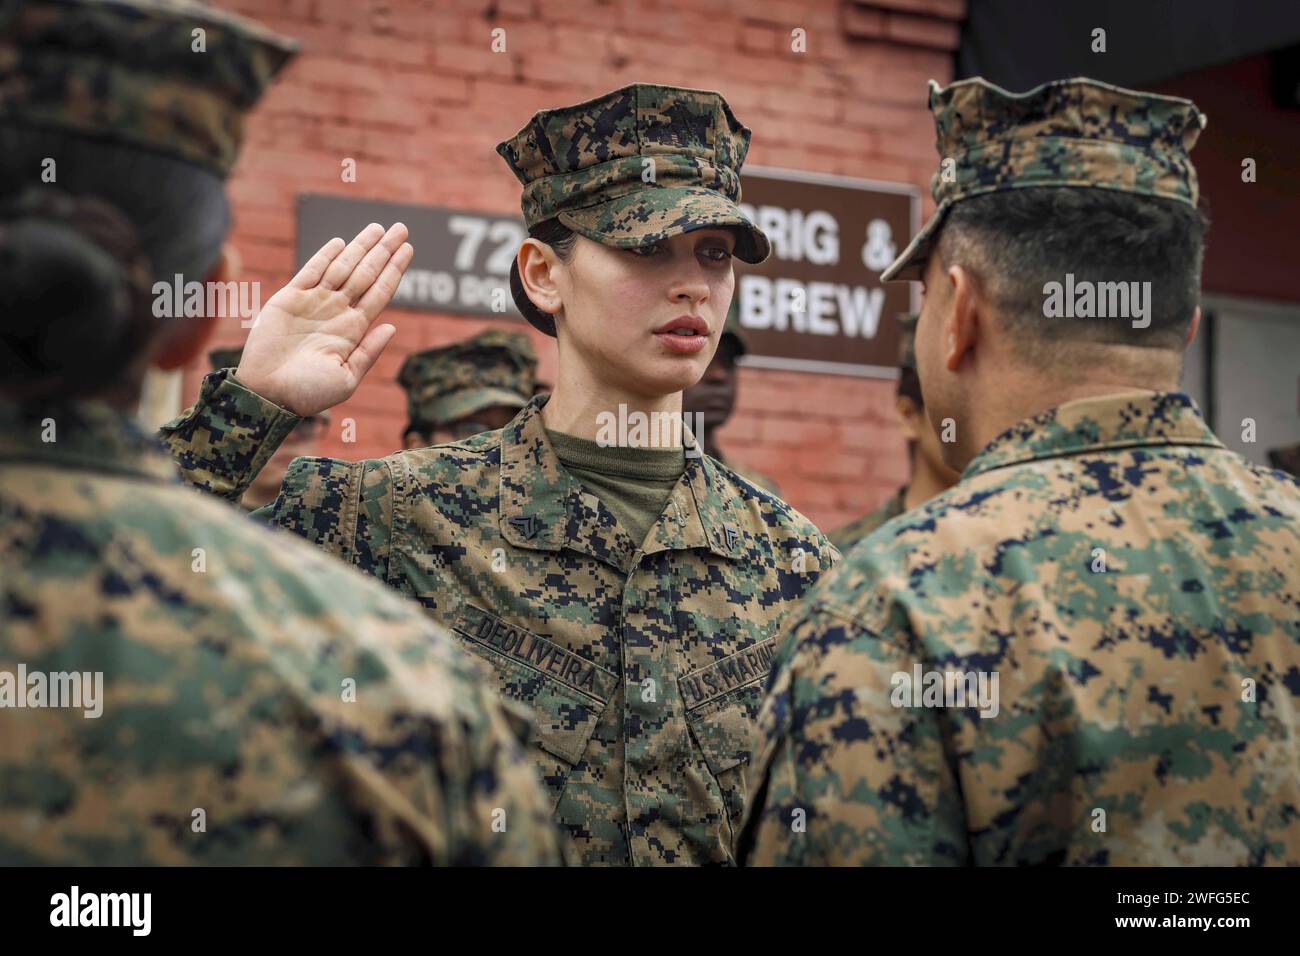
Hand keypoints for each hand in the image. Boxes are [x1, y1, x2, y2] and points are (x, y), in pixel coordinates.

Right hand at [235, 222, 412, 416]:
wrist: (268, 393)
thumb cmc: (308, 393)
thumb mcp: (347, 378)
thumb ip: (369, 352)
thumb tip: (392, 327)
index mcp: (353, 330)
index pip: (380, 292)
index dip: (395, 270)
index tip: (409, 250)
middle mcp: (337, 312)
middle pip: (366, 274)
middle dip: (384, 251)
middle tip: (401, 228)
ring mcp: (314, 303)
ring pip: (343, 267)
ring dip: (360, 247)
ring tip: (379, 229)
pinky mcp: (289, 299)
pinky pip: (311, 271)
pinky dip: (325, 256)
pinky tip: (341, 243)